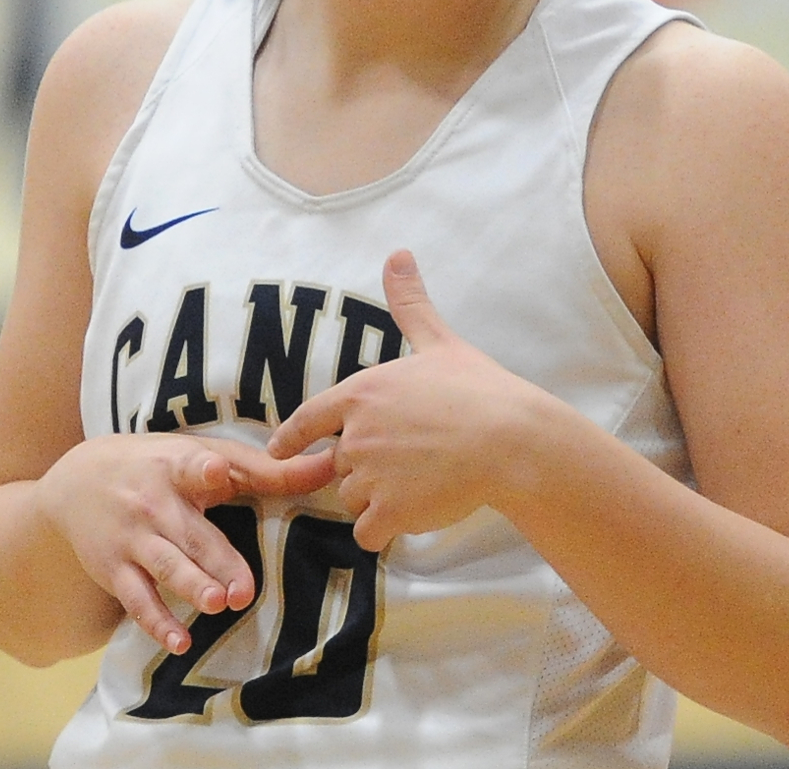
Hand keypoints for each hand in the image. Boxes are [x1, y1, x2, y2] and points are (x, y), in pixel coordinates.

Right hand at [35, 432, 333, 653]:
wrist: (78, 479)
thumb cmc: (161, 466)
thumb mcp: (205, 455)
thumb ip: (266, 467)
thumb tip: (329, 465)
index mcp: (178, 467)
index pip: (192, 467)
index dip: (203, 470)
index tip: (214, 471)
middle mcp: (153, 503)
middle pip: (189, 535)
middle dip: (215, 562)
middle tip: (243, 591)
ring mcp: (132, 539)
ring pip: (164, 568)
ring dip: (190, 587)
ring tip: (216, 604)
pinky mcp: (115, 569)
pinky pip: (137, 600)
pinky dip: (156, 623)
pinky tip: (179, 642)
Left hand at [269, 250, 556, 551]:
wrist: (511, 440)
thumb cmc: (480, 390)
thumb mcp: (440, 342)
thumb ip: (411, 304)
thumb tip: (398, 254)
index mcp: (363, 392)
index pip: (310, 419)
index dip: (291, 437)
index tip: (277, 451)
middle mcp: (356, 435)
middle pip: (341, 467)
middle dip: (367, 470)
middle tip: (413, 462)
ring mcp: (370, 476)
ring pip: (355, 501)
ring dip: (378, 501)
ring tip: (422, 485)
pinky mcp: (388, 512)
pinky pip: (368, 534)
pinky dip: (386, 531)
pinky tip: (417, 514)